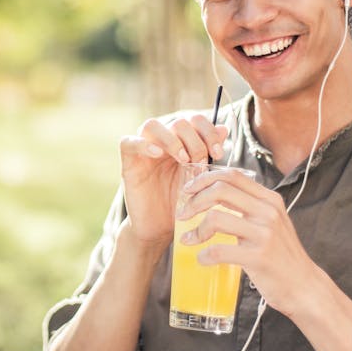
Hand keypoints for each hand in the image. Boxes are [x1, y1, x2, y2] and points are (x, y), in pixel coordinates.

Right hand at [118, 114, 228, 245]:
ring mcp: (143, 152)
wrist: (161, 230)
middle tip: (201, 162)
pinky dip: (143, 144)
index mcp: (181, 143)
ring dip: (172, 139)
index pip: (194, 121)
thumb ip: (210, 154)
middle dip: (194, 140)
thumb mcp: (201, 179)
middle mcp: (162, 143)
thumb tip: (223, 128)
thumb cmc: (182, 205)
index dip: (208, 131)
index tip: (219, 153)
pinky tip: (157, 154)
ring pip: (152, 125)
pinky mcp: (129, 164)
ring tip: (184, 159)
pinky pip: (128, 142)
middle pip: (177, 122)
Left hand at [175, 168, 326, 315]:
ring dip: (196, 230)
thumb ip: (249, 207)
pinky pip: (219, 251)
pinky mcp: (259, 257)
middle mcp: (268, 212)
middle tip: (182, 214)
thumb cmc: (281, 255)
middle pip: (220, 190)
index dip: (204, 179)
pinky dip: (204, 255)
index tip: (188, 190)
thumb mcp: (270, 223)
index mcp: (270, 199)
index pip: (232, 176)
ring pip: (216, 218)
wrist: (303, 286)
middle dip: (194, 201)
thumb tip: (213, 196)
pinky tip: (202, 259)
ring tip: (188, 240)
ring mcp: (265, 234)